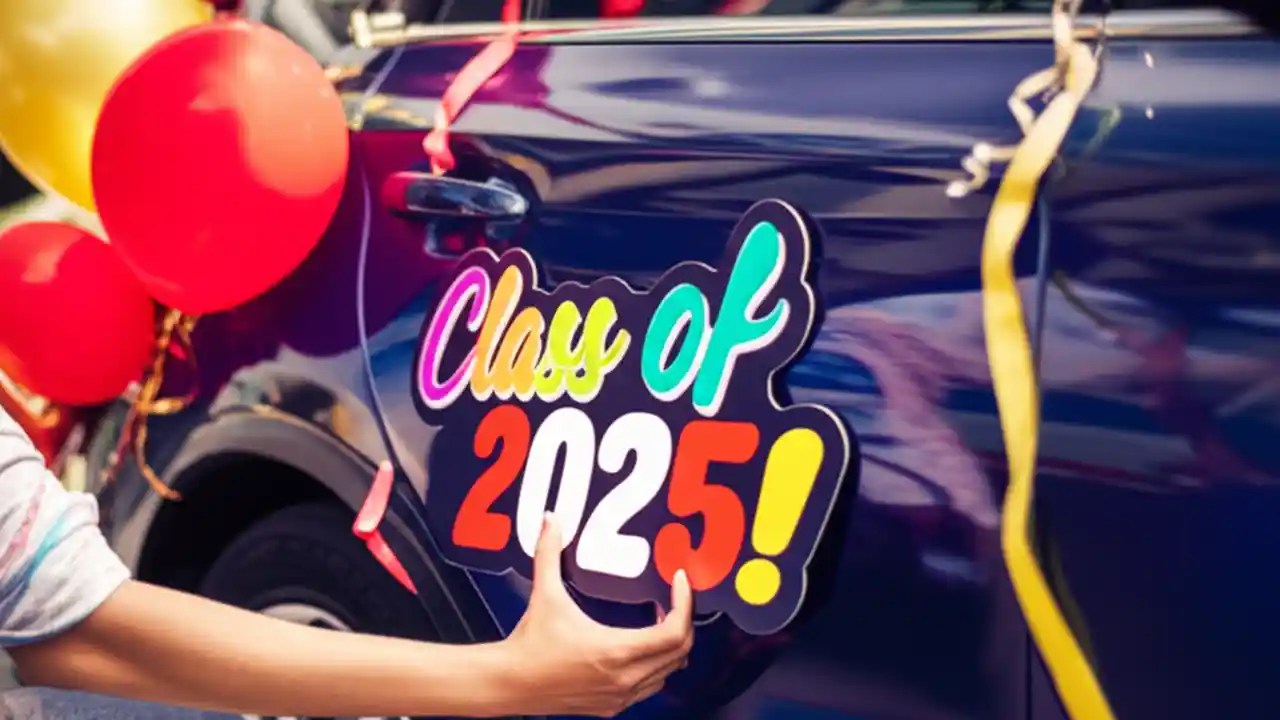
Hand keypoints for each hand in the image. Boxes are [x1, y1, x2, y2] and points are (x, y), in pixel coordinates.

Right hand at [498, 513, 693, 717]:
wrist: (510, 684)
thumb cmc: (529, 643)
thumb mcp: (544, 595)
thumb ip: (549, 553)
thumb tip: (550, 518)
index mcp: (616, 651)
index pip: (674, 632)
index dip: (685, 604)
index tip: (680, 581)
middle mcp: (625, 678)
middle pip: (680, 652)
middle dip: (684, 622)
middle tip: (676, 597)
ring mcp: (620, 696)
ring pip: (669, 672)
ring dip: (672, 646)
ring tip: (660, 619)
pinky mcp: (612, 706)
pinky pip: (650, 686)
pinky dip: (657, 666)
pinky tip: (640, 646)